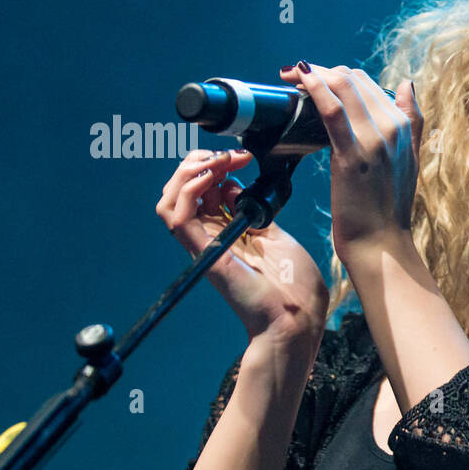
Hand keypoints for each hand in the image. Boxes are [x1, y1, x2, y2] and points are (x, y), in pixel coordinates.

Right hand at [156, 148, 329, 347]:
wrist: (298, 314)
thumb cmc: (294, 284)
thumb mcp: (274, 235)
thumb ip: (253, 211)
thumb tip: (234, 187)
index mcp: (227, 232)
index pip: (201, 192)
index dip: (214, 166)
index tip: (241, 156)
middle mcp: (211, 237)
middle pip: (182, 192)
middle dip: (200, 163)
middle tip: (229, 155)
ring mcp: (205, 246)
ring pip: (170, 201)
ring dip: (189, 172)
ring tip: (216, 162)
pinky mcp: (205, 253)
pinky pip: (177, 218)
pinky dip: (188, 191)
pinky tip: (210, 178)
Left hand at [278, 62, 422, 255]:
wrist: (381, 244)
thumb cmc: (387, 209)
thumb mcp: (409, 160)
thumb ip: (412, 122)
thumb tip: (408, 84)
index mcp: (405, 127)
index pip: (369, 84)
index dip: (339, 75)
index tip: (315, 79)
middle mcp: (393, 128)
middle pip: (354, 79)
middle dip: (322, 71)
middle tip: (296, 77)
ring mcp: (374, 140)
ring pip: (343, 85)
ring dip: (313, 73)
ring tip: (291, 77)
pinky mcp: (352, 155)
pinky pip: (333, 109)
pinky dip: (315, 87)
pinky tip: (300, 79)